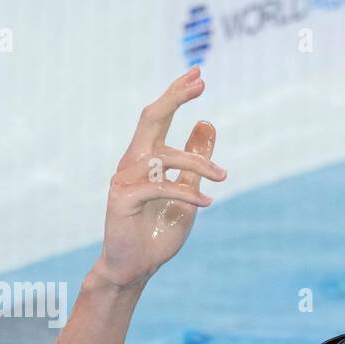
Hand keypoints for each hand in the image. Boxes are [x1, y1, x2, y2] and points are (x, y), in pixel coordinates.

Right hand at [93, 66, 227, 288]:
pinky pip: (160, 187)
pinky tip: (208, 201)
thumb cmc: (158, 231)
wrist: (136, 266)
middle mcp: (132, 162)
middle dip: (174, 98)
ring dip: (198, 163)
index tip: (198, 75)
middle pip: (150, 119)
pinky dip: (187, 193)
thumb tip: (207, 123)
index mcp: (146, 157)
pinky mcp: (122, 199)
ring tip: (223, 176)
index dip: (176, 94)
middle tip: (200, 83)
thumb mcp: (187, 192)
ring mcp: (124, 179)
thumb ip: (195, 161)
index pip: (160, 118)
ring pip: (163, 156)